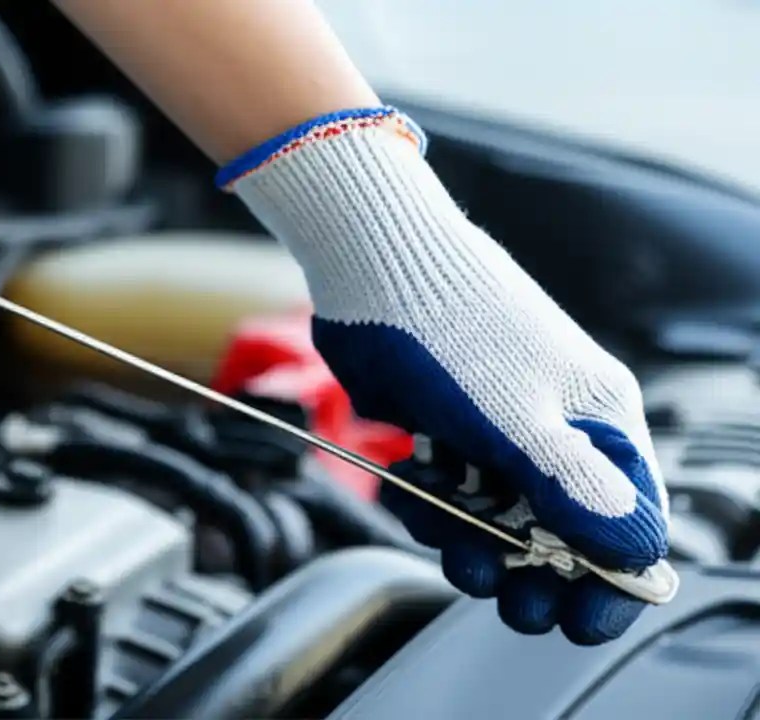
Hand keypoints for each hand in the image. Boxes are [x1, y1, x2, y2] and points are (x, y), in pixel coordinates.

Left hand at [223, 108, 668, 643]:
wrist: (373, 267)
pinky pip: (451, 493)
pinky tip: (415, 487)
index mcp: (599, 423)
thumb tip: (634, 552)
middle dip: (526, 569)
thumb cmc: (453, 331)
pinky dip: (432, 503)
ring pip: (498, 518)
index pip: (631, 524)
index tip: (576, 621)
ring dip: (468, 538)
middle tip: (494, 588)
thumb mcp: (518, 422)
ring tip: (444, 532)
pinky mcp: (449, 428)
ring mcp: (501, 429)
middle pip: (561, 532)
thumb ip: (573, 491)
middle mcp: (558, 429)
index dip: (609, 581)